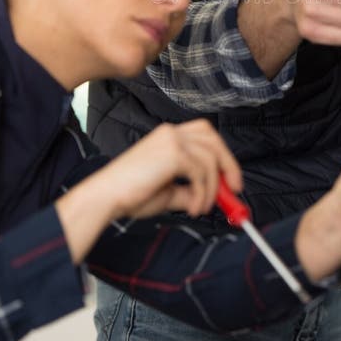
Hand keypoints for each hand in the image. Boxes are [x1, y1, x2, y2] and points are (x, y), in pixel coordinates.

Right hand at [56, 120, 241, 263]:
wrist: (106, 197)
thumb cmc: (130, 195)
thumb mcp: (167, 192)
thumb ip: (189, 191)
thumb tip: (210, 197)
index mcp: (168, 136)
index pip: (205, 135)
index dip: (221, 154)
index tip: (230, 179)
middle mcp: (171, 132)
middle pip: (213, 139)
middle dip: (229, 164)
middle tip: (234, 190)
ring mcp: (171, 140)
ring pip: (210, 160)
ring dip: (211, 189)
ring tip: (201, 207)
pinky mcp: (172, 153)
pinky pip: (201, 173)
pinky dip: (202, 193)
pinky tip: (193, 208)